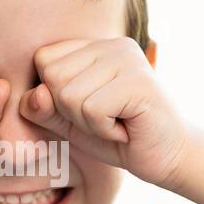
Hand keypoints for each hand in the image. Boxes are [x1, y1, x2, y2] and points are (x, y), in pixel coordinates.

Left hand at [18, 38, 188, 188]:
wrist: (166, 158)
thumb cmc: (116, 137)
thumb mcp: (69, 123)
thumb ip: (43, 108)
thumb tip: (36, 94)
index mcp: (94, 47)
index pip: (44, 60)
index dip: (56, 97)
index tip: (90, 109)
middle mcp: (112, 45)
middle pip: (53, 77)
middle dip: (72, 112)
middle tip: (105, 119)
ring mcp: (127, 60)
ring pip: (69, 95)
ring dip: (89, 123)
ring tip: (117, 123)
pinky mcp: (138, 82)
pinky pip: (92, 109)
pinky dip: (104, 129)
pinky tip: (127, 128)